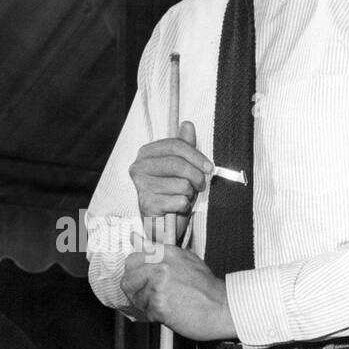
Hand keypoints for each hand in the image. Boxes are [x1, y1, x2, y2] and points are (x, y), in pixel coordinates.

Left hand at [122, 241, 235, 339]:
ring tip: (167, 303)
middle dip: (135, 290)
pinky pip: (146, 312)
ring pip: (136, 298)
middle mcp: (160, 266)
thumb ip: (156, 249)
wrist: (221, 308)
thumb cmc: (206, 287)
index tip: (141, 279)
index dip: (135, 273)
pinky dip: (155, 316)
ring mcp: (158, 286)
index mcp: (166, 252)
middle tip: (150, 296)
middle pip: (128, 279)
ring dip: (147, 304)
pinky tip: (171, 311)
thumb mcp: (184, 259)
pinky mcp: (158, 305)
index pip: (133, 259)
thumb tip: (134, 238)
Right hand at [128, 122, 211, 237]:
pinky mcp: (147, 204)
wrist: (162, 223)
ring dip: (189, 194)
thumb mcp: (181, 167)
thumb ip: (184, 146)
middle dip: (196, 176)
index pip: (175, 146)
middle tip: (200, 185)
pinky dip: (184, 206)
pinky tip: (177, 208)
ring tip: (183, 197)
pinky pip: (179, 200)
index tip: (209, 167)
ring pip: (182, 184)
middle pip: (178, 164)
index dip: (197, 156)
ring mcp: (141, 186)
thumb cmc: (172, 192)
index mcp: (146, 153)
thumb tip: (187, 124)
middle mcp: (139, 167)